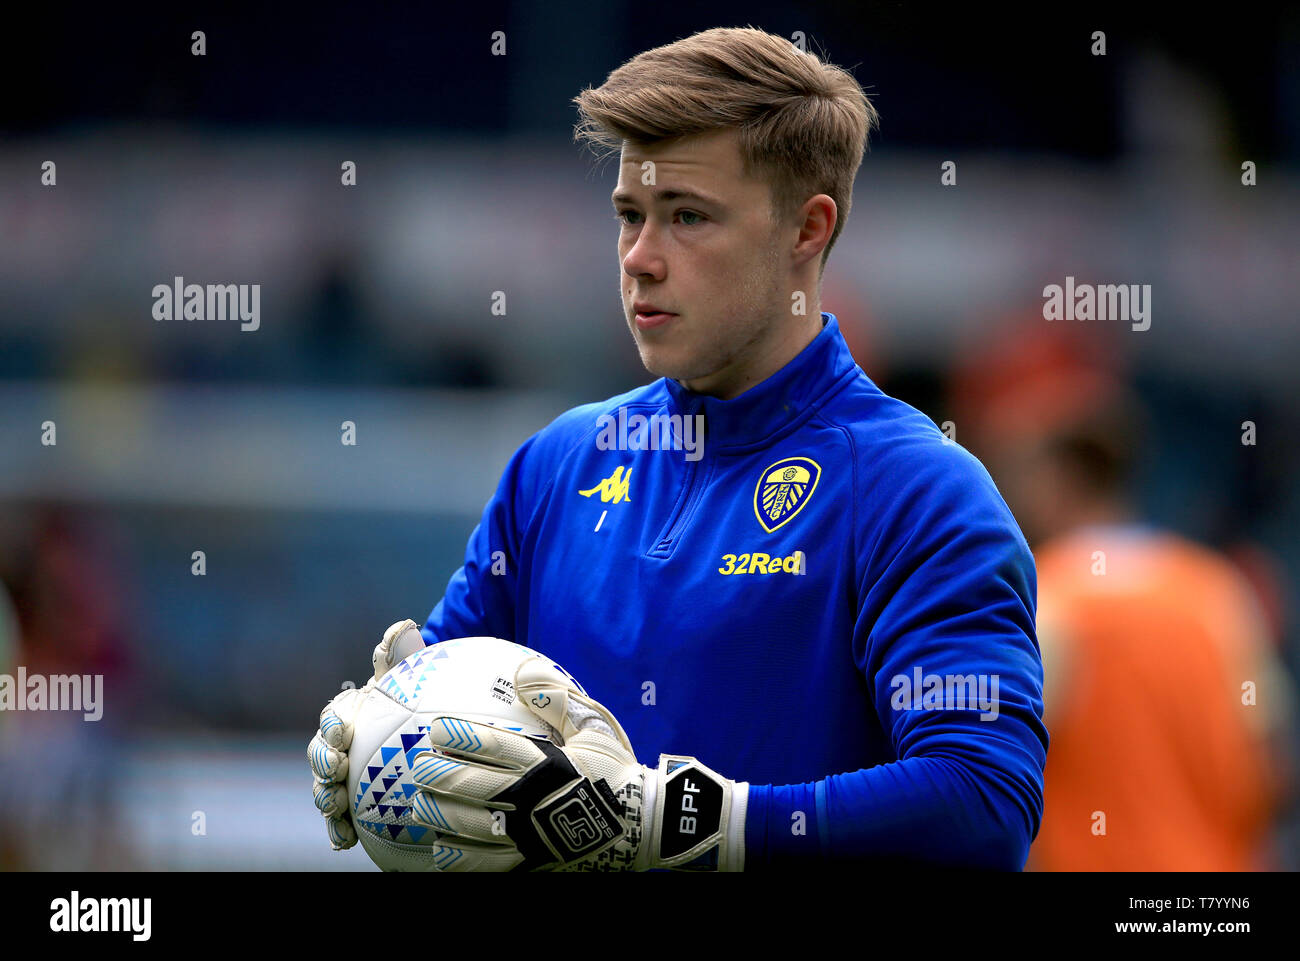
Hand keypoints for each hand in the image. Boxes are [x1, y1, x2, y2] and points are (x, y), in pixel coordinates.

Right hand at [308, 619, 428, 850]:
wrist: (418, 729)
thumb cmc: (408, 699)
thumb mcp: (406, 676)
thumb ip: (400, 655)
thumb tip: (404, 626)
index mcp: (348, 715)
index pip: (334, 718)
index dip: (333, 725)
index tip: (342, 730)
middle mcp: (339, 747)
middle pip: (321, 756)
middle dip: (322, 763)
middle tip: (335, 769)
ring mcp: (344, 777)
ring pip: (325, 789)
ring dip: (326, 798)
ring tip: (335, 805)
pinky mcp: (353, 805)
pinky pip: (341, 820)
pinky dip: (339, 830)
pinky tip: (346, 841)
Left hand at [408, 656, 747, 870]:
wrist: (643, 827)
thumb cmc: (615, 773)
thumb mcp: (595, 730)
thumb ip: (559, 699)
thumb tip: (526, 671)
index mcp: (546, 762)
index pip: (495, 745)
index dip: (462, 736)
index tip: (437, 729)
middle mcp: (531, 798)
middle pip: (472, 784)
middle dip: (439, 774)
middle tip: (418, 766)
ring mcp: (529, 833)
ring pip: (471, 824)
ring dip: (441, 813)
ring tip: (421, 806)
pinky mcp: (531, 860)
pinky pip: (487, 863)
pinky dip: (460, 857)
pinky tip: (440, 850)